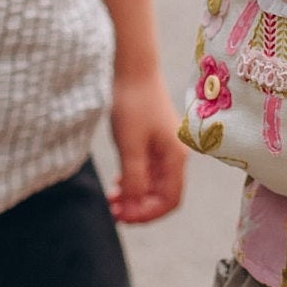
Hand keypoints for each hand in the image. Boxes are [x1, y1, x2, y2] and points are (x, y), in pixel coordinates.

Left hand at [107, 72, 186, 224]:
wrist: (133, 69)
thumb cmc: (133, 103)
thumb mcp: (131, 145)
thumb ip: (135, 177)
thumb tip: (135, 205)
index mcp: (175, 158)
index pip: (169, 200)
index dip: (148, 214)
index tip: (123, 217)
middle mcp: (174, 157)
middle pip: (161, 196)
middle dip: (138, 207)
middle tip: (112, 211)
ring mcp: (164, 150)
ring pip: (152, 185)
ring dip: (134, 196)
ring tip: (111, 199)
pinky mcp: (152, 143)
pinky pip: (146, 172)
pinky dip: (132, 182)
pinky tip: (117, 183)